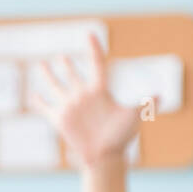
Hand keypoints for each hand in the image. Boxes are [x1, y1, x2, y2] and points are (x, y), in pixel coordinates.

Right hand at [29, 33, 144, 168]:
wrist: (105, 157)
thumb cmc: (121, 137)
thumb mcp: (133, 116)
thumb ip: (145, 104)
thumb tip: (160, 95)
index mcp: (100, 91)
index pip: (96, 64)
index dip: (94, 48)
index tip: (90, 34)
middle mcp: (84, 96)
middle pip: (73, 75)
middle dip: (66, 66)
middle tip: (61, 57)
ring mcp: (71, 107)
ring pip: (56, 86)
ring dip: (49, 76)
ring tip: (42, 65)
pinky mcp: (60, 120)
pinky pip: (46, 108)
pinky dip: (38, 102)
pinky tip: (32, 95)